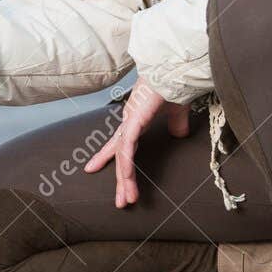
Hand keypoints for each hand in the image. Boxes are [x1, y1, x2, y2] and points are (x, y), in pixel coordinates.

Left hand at [83, 76, 190, 207]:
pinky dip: (126, 163)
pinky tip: (125, 177)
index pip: (119, 144)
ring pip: (122, 156)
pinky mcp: (134, 119)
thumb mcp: (176, 112)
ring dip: (124, 179)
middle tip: (121, 202)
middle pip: (120, 156)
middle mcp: (129, 122)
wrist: (174, 69)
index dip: (106, 157)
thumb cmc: (173, 85)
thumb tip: (178, 134)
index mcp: (135, 120)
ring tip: (127, 199)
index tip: (92, 168)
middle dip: (120, 180)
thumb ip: (175, 124)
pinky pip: (127, 146)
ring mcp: (130, 121)